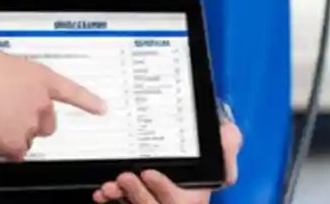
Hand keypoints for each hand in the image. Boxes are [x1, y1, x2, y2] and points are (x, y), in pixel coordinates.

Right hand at [0, 45, 106, 160]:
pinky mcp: (15, 142)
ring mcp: (29, 122)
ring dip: (11, 134)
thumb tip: (12, 92)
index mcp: (38, 75)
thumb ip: (15, 80)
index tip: (101, 109)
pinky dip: (0, 147)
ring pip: (26, 139)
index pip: (71, 91)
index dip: (88, 101)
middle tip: (6, 114)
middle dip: (31, 122)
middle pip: (46, 123)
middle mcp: (39, 100)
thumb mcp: (0, 64)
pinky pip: (12, 152)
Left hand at [92, 120, 241, 202]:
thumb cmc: (203, 164)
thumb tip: (228, 132)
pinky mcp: (136, 202)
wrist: (174, 166)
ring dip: (122, 197)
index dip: (163, 188)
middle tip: (124, 177)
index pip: (182, 199)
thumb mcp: (221, 151)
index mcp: (194, 196)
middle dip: (138, 195)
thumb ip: (226, 143)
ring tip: (110, 185)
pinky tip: (101, 193)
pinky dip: (111, 200)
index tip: (149, 172)